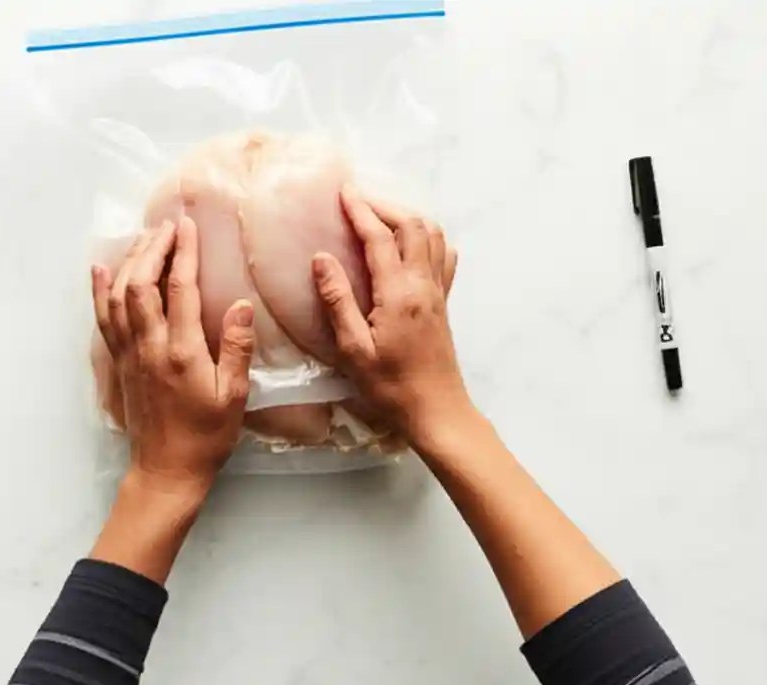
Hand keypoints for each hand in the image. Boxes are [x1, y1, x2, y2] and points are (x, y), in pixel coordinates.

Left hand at [92, 217, 255, 499]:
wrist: (167, 470)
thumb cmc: (207, 437)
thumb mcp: (234, 396)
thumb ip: (236, 347)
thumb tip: (241, 304)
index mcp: (181, 351)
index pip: (179, 288)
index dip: (183, 252)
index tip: (189, 226)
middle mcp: (149, 346)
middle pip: (141, 283)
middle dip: (153, 247)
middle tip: (169, 225)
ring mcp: (130, 354)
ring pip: (119, 296)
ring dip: (130, 261)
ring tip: (145, 238)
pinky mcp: (120, 363)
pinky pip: (104, 319)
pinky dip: (100, 290)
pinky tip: (102, 269)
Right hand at [311, 187, 471, 451]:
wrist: (437, 410)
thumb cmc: (390, 386)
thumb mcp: (353, 349)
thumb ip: (338, 301)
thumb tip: (322, 258)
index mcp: (399, 294)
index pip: (380, 237)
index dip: (360, 210)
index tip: (343, 192)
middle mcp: (423, 285)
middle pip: (412, 225)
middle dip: (384, 205)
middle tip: (357, 199)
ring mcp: (438, 292)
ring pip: (432, 235)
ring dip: (407, 216)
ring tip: (380, 215)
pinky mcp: (444, 303)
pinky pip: (443, 255)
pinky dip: (428, 237)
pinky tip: (412, 243)